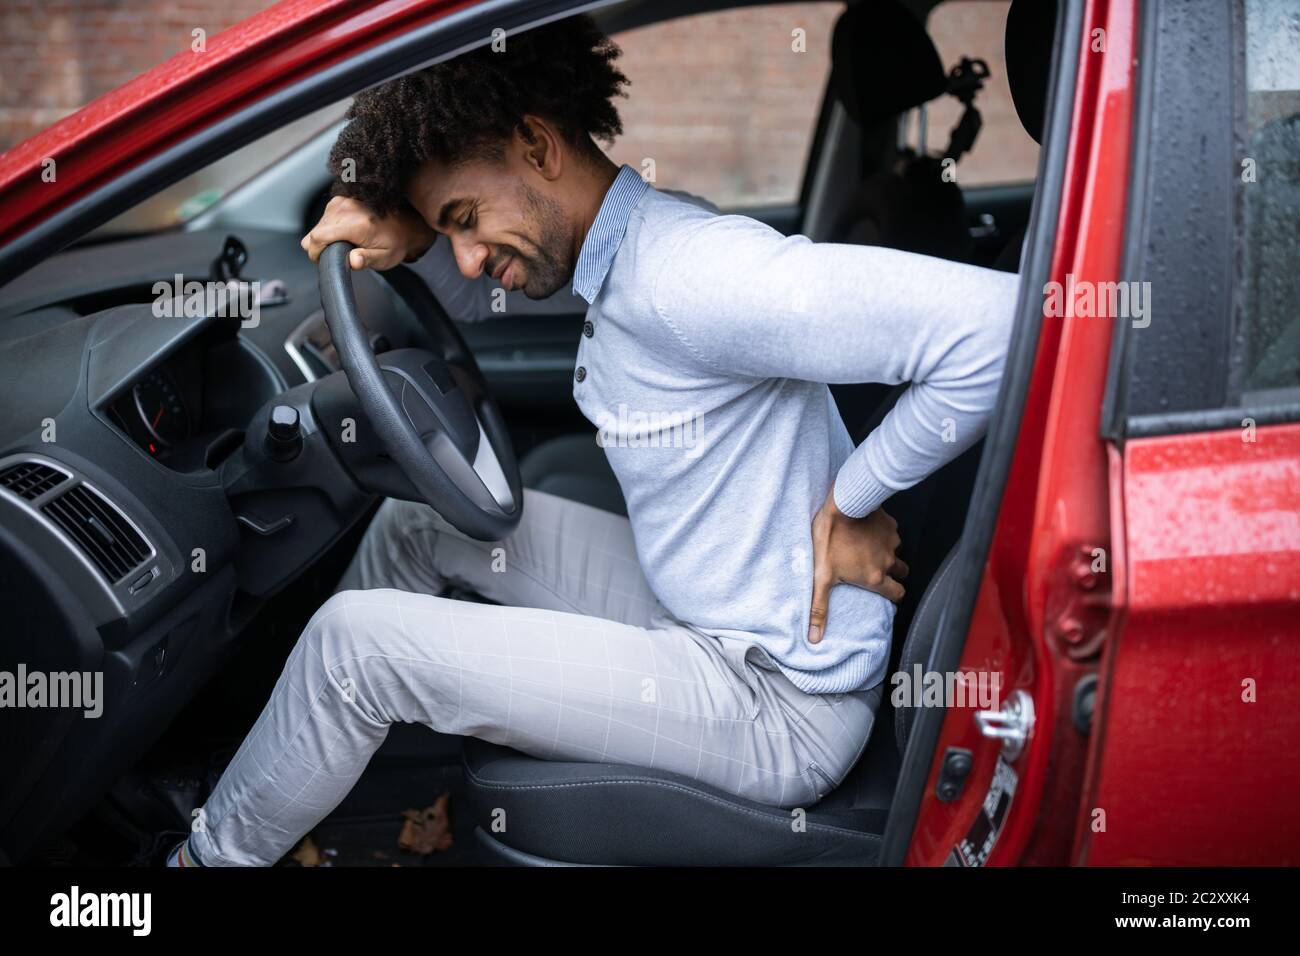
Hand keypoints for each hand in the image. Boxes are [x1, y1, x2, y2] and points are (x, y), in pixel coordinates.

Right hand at [300, 196, 436, 270]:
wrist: (405, 224)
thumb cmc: (395, 243)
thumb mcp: (384, 257)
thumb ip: (367, 259)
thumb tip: (353, 261)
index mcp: (356, 224)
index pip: (318, 236)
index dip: (315, 252)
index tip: (322, 261)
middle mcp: (346, 209)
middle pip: (315, 231)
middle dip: (321, 247)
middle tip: (339, 254)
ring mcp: (342, 201)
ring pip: (318, 225)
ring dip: (326, 237)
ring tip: (346, 242)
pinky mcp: (340, 199)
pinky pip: (324, 217)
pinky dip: (330, 228)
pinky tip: (345, 233)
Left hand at [807, 490, 907, 643]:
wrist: (842, 506)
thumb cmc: (830, 540)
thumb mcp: (821, 577)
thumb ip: (819, 609)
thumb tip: (815, 637)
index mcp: (875, 578)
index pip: (897, 594)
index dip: (894, 595)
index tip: (887, 593)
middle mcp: (888, 562)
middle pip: (901, 573)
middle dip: (893, 574)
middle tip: (876, 570)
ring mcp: (892, 542)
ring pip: (897, 552)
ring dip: (887, 553)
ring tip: (869, 549)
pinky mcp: (890, 525)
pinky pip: (892, 534)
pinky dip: (883, 535)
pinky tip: (868, 531)